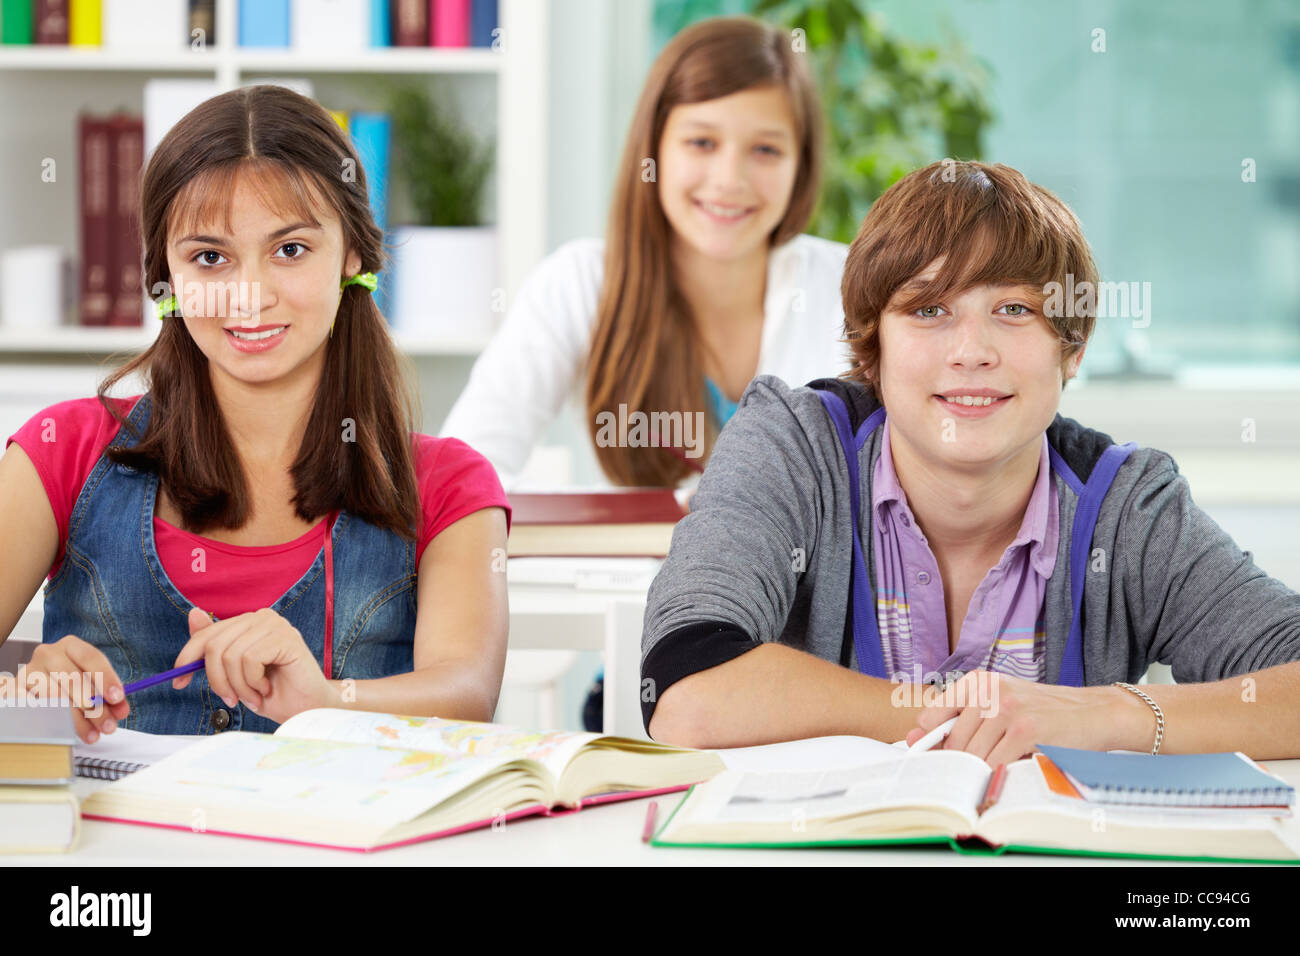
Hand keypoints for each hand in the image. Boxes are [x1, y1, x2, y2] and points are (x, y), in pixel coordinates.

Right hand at [18, 636, 129, 743]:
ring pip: (55, 698)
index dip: (106, 678)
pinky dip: (51, 722)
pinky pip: (34, 708)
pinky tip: (66, 732)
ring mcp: (29, 671)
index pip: (90, 657)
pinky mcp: (15, 690)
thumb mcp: (92, 681)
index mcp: (70, 645)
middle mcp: (48, 654)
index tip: (117, 698)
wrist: (41, 681)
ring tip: (92, 733)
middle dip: (94, 706)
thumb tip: (120, 710)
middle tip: (108, 724)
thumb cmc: (71, 680)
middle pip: (73, 680)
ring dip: (77, 720)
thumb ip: (109, 695)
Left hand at [172, 607, 332, 724]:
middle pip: (214, 646)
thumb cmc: (274, 693)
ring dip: (238, 687)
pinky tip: (266, 689)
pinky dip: (252, 682)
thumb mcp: (234, 674)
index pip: (206, 634)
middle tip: (231, 700)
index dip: (187, 658)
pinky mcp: (286, 637)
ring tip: (253, 697)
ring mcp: (275, 625)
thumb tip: (193, 613)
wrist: (307, 709)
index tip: (178, 683)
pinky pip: (250, 660)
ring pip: (230, 656)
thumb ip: (215, 647)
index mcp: (248, 623)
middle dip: (217, 681)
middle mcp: (262, 618)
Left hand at [903, 670, 1141, 765]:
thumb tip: (914, 737)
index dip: (931, 742)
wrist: (1093, 712)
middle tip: (966, 776)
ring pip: (972, 753)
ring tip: (989, 776)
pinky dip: (994, 776)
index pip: (933, 715)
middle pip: (953, 740)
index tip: (931, 758)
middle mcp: (989, 690)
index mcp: (978, 681)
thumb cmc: (1044, 712)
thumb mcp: (1000, 703)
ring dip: (978, 772)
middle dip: (958, 763)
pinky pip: (995, 762)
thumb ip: (961, 718)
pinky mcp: (1025, 729)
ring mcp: (1007, 708)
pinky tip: (1001, 778)